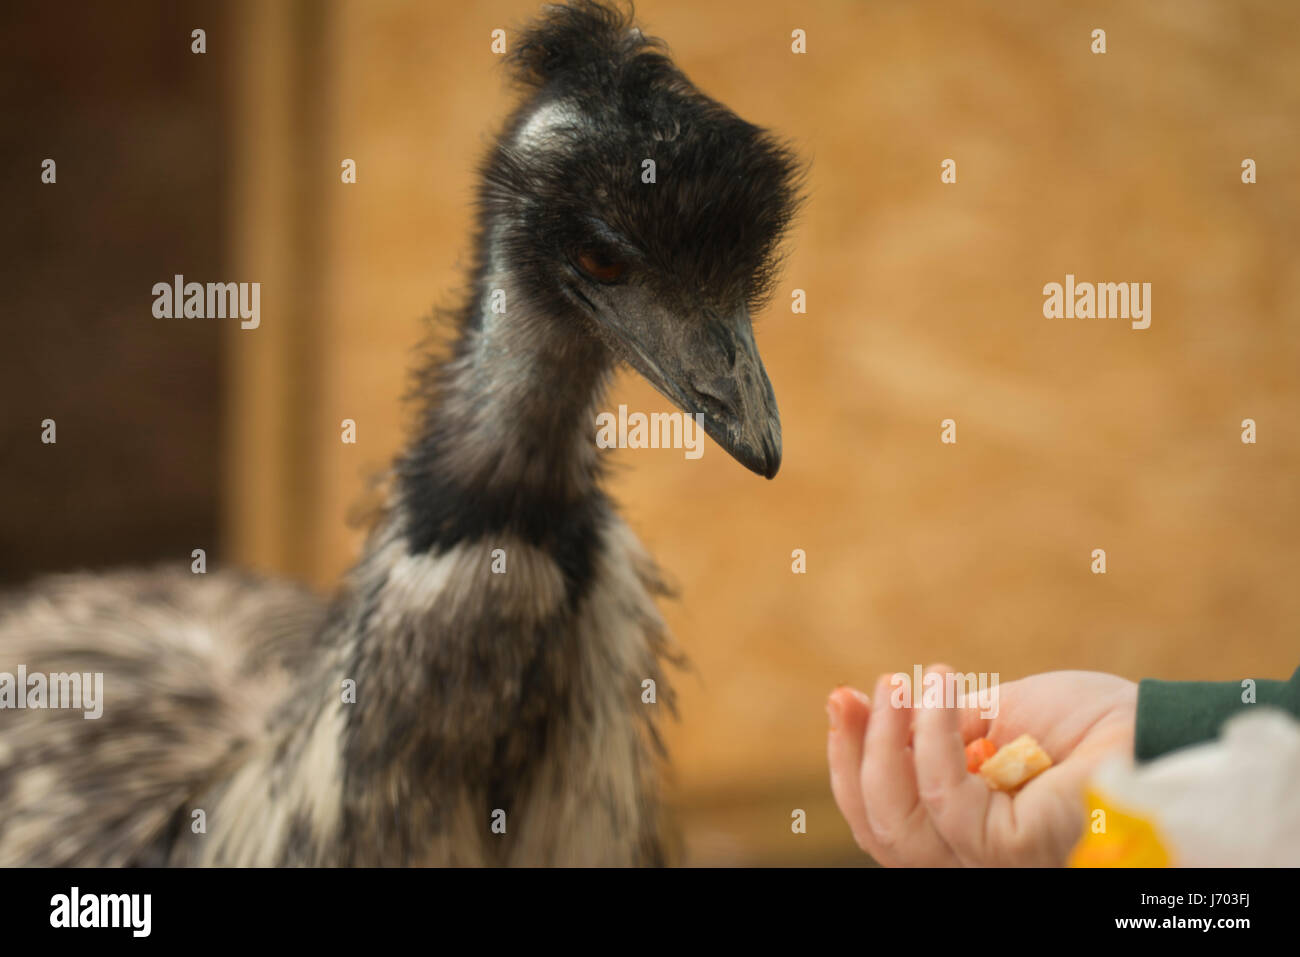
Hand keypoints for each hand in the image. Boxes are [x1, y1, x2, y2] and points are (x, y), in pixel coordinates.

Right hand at [827, 665, 1136, 865]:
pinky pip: (944, 796)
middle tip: (857, 691)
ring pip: (898, 824)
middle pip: (880, 832)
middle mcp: (974, 859)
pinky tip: (940, 688)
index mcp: (968, 829)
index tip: (844, 699)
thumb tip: (874, 707)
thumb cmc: (1088, 724)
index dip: (852, 761)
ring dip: (886, 743)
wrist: (1154, 727)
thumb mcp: (994, 716)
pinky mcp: (1010, 848)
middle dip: (855, 756)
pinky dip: (931, 736)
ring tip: (904, 681)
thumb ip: (938, 730)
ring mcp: (992, 861)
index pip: (886, 818)